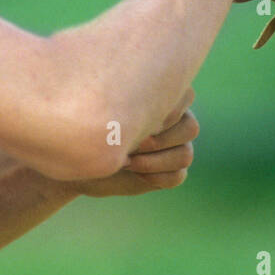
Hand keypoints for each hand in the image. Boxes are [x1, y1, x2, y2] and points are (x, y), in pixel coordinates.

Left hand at [71, 89, 198, 197]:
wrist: (83, 160)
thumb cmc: (92, 129)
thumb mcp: (106, 113)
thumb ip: (128, 104)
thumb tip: (145, 108)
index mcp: (163, 98)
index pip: (186, 97)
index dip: (167, 112)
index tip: (138, 120)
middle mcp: (174, 121)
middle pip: (190, 128)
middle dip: (160, 140)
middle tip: (133, 144)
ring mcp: (174, 147)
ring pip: (185, 154)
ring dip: (156, 161)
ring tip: (127, 161)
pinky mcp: (169, 171)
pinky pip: (178, 176)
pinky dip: (157, 177)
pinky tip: (135, 174)